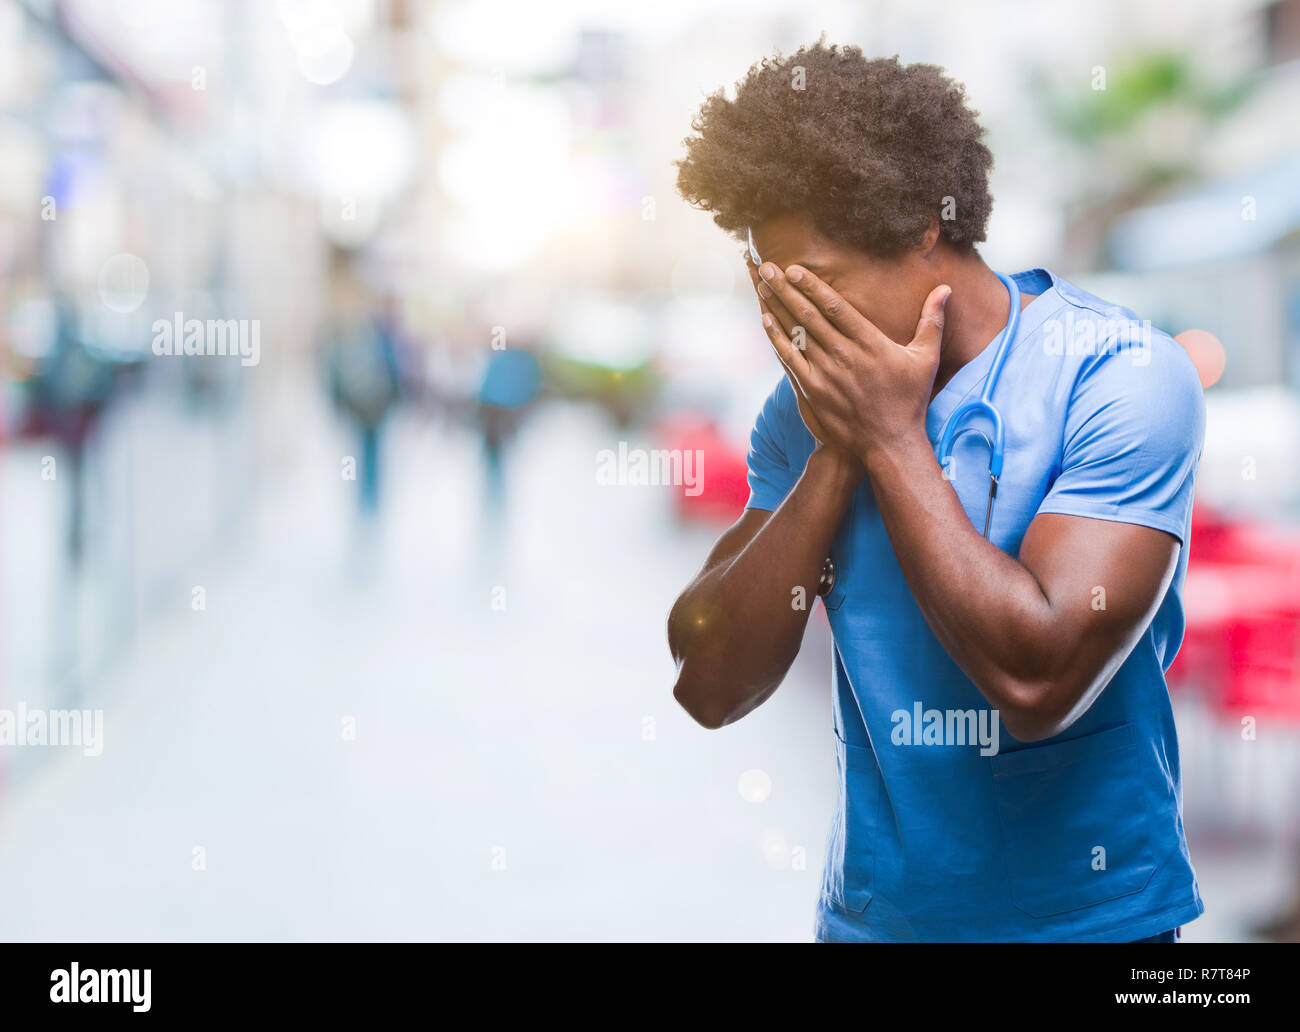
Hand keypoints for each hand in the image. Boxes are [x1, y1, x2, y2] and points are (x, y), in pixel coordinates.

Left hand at [755, 261, 949, 466]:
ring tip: (762, 285)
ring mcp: (826, 374)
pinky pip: (789, 359)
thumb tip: (945, 289)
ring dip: (776, 308)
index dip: (812, 286)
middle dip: (786, 290)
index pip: (835, 307)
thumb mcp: (926, 358)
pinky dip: (776, 338)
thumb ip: (932, 321)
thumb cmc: (909, 400)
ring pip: (795, 333)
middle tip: (768, 268)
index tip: (794, 269)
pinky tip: (765, 320)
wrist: (889, 443)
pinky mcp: (813, 390)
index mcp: (870, 343)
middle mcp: (845, 355)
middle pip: (809, 315)